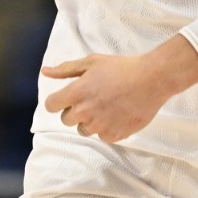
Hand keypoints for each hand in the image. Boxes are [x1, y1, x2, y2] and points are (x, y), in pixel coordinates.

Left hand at [41, 39, 197, 143]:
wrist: (152, 79)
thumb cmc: (122, 68)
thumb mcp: (92, 62)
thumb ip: (66, 69)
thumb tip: (45, 72)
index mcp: (76, 92)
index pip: (51, 106)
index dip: (58, 101)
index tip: (68, 98)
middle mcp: (84, 111)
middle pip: (66, 120)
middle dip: (75, 111)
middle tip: (93, 99)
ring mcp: (99, 125)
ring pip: (84, 130)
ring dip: (91, 121)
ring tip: (108, 106)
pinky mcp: (114, 135)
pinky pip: (102, 136)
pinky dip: (108, 128)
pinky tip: (118, 113)